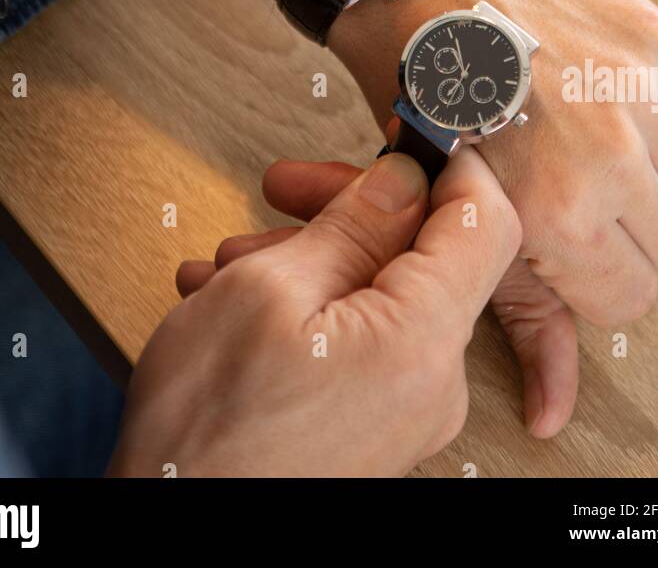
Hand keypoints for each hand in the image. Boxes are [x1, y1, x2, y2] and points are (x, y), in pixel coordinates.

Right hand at [181, 155, 579, 439]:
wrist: (169, 530)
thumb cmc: (206, 428)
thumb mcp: (268, 289)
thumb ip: (353, 225)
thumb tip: (406, 176)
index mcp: (423, 342)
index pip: (489, 222)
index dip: (450, 163)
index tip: (406, 130)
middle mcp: (434, 383)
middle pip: (425, 256)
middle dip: (350, 213)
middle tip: (277, 193)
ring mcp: (405, 410)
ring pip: (380, 293)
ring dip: (311, 259)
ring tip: (227, 265)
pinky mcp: (375, 425)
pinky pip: (362, 338)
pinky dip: (308, 306)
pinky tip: (234, 301)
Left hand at [331, 0, 657, 335]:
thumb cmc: (412, 91)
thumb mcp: (453, 219)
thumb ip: (518, 315)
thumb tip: (551, 413)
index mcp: (563, 213)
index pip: (631, 301)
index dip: (587, 281)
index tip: (557, 251)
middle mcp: (615, 154)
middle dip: (614, 230)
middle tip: (560, 195)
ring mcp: (638, 90)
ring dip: (631, 169)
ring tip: (562, 136)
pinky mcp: (647, 38)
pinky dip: (633, 105)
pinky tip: (571, 86)